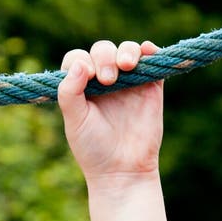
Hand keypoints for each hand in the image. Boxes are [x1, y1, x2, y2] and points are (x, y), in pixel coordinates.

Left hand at [57, 41, 162, 182]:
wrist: (123, 170)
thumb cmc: (94, 150)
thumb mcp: (74, 122)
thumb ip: (69, 93)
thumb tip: (80, 63)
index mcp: (81, 88)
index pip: (78, 59)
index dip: (81, 61)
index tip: (88, 77)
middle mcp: (104, 81)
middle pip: (102, 50)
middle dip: (104, 58)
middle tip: (107, 81)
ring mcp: (128, 82)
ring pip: (127, 50)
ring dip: (126, 51)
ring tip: (126, 66)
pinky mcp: (150, 86)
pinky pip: (152, 59)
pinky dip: (149, 50)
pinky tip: (147, 52)